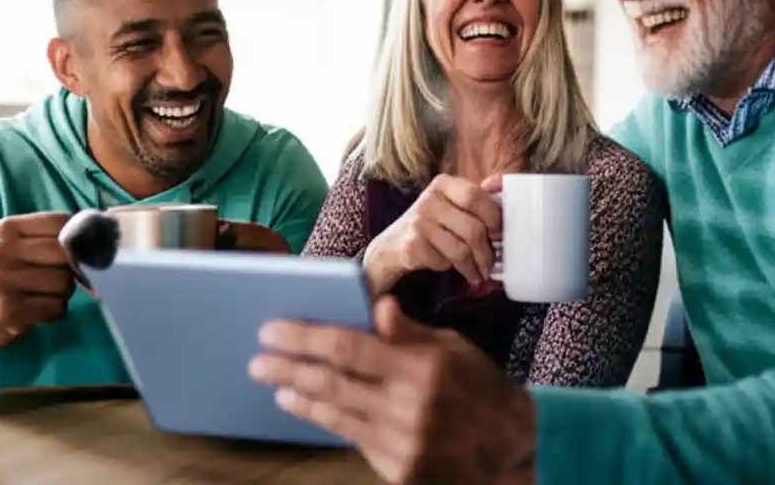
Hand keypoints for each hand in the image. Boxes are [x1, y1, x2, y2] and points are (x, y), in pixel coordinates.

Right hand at [0, 212, 75, 374]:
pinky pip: (56, 308)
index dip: (78, 237)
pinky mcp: (9, 311)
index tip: (77, 249)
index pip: (61, 221)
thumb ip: (52, 235)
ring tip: (43, 295)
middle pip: (67, 253)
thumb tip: (101, 226)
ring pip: (64, 282)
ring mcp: (3, 282)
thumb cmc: (6, 276)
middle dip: (71, 269)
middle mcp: (1, 252)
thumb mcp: (18, 246)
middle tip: (57, 278)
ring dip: (63, 293)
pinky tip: (37, 310)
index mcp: (7, 229)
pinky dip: (54, 312)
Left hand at [249, 296, 536, 484]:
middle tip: (257, 359)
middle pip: (330, 382)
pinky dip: (326, 420)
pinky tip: (309, 407)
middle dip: (287, 368)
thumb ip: (409, 332)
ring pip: (334, 414)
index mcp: (422, 367)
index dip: (304, 338)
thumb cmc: (483, 390)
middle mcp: (408, 406)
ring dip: (299, 396)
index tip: (272, 330)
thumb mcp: (454, 349)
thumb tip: (377, 306)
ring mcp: (402, 442)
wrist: (516, 450)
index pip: (347, 347)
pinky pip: (352, 438)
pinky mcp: (399, 469)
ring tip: (276, 384)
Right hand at [363, 174, 501, 291]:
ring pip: (461, 250)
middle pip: (473, 228)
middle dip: (487, 251)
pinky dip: (452, 269)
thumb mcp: (451, 203)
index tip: (499, 233)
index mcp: (443, 184)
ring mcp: (418, 222)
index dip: (493, 217)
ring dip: (474, 267)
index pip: (476, 195)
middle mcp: (428, 200)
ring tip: (478, 273)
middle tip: (492, 262)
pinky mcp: (412, 246)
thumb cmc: (431, 224)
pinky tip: (451, 268)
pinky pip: (444, 262)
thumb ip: (477, 197)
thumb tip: (503, 185)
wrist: (392, 246)